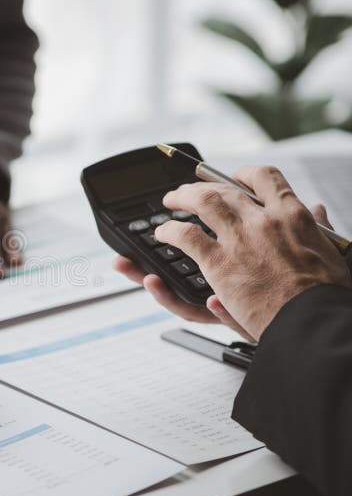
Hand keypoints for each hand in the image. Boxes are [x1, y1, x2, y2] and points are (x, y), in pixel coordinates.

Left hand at [120, 166, 350, 341]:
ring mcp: (239, 239)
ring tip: (171, 201)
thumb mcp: (331, 252)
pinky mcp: (219, 262)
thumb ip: (318, 228)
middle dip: (204, 186)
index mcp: (293, 216)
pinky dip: (170, 231)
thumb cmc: (325, 295)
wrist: (312, 322)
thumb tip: (317, 209)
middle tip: (190, 190)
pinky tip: (163, 234)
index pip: (266, 178)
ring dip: (182, 198)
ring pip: (202, 202)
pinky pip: (186, 236)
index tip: (234, 177)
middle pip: (226, 189)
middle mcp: (263, 220)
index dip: (245, 174)